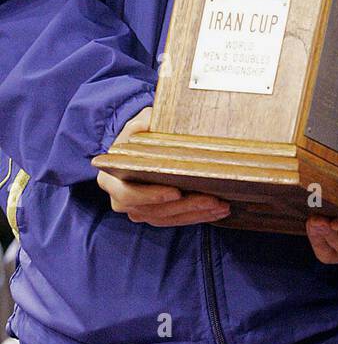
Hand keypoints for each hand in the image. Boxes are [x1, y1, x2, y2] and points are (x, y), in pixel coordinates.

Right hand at [96, 106, 230, 226]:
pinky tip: (217, 211)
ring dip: (196, 214)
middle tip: (212, 200)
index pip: (128, 194)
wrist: (139, 146)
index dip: (151, 196)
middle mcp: (120, 200)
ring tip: (220, 206)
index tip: (176, 192)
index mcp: (111, 179)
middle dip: (184, 206)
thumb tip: (148, 123)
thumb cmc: (140, 133)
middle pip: (152, 211)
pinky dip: (197, 217)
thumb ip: (142, 123)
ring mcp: (138, 210)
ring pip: (167, 218)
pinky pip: (175, 220)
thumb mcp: (139, 123)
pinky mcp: (155, 215)